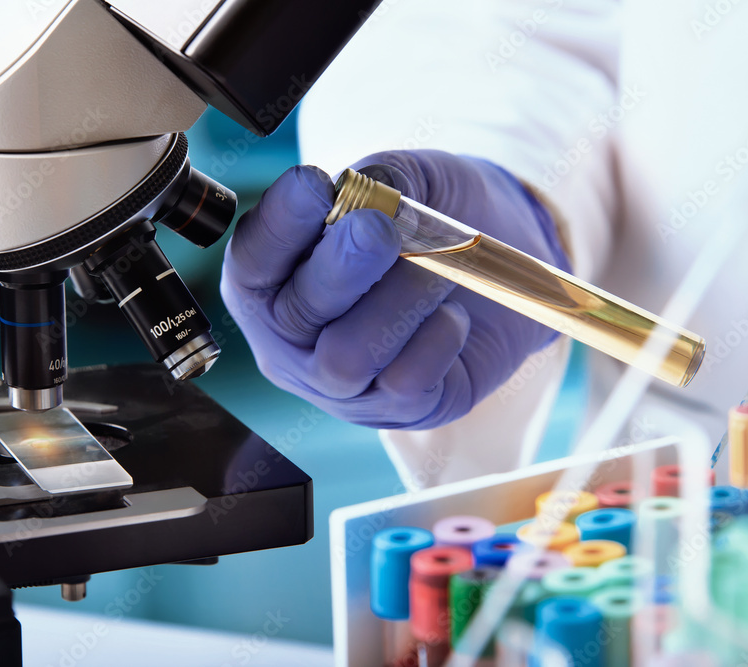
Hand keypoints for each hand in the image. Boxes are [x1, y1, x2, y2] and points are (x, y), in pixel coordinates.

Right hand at [220, 151, 569, 429]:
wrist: (495, 269)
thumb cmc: (429, 223)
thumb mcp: (407, 183)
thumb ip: (382, 181)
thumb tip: (376, 193)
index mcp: (272, 281)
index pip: (251, 260)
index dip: (278, 224)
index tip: (314, 184)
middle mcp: (292, 342)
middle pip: (296, 316)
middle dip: (339, 268)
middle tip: (379, 230)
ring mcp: (341, 386)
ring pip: (347, 357)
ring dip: (399, 301)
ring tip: (442, 263)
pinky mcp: (400, 410)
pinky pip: (406, 383)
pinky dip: (437, 339)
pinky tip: (454, 313)